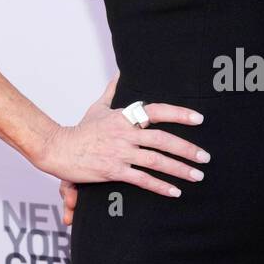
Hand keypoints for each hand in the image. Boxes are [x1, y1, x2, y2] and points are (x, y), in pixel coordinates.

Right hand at [35, 74, 209, 214]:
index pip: (156, 111)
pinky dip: (160, 186)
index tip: (199, 119)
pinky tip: (175, 191)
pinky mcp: (114, 171)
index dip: (179, 114)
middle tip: (205, 157)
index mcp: (124, 118)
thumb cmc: (80, 130)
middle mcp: (125, 134)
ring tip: (197, 176)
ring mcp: (120, 153)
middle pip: (163, 140)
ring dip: (179, 169)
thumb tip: (120, 72)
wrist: (58, 149)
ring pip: (156, 161)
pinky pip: (142, 179)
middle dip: (187, 149)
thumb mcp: (98, 107)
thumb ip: (113, 91)